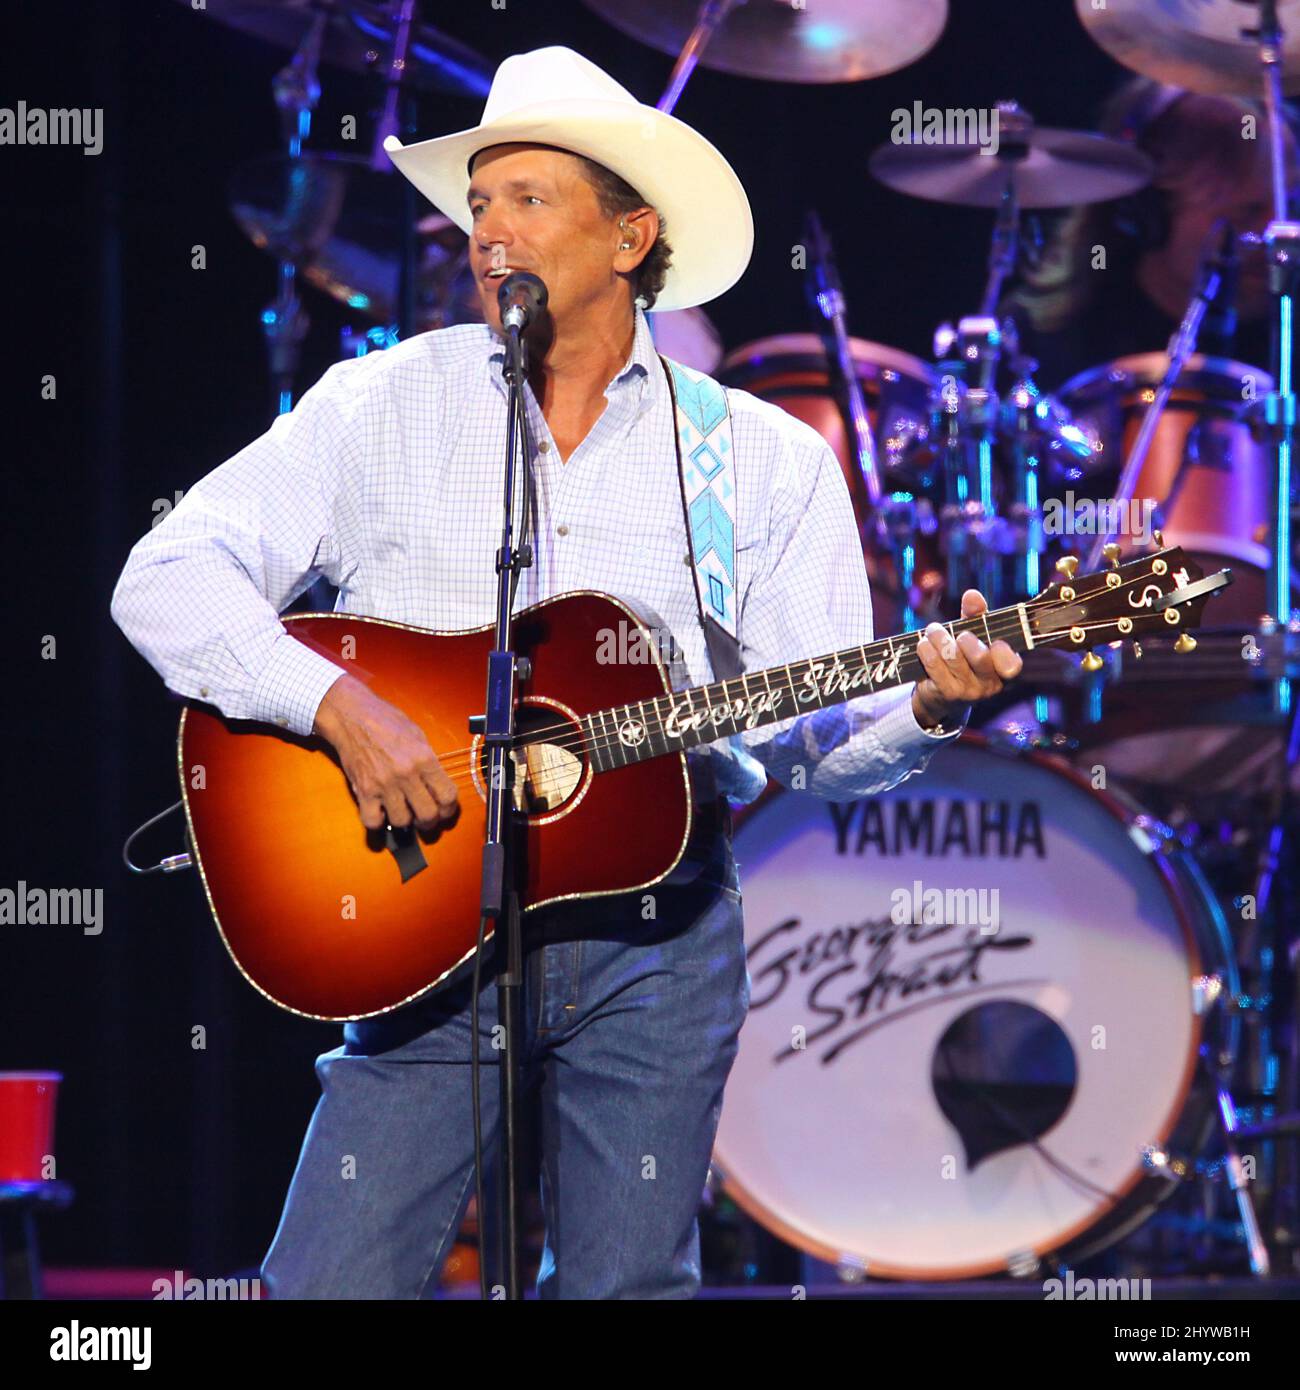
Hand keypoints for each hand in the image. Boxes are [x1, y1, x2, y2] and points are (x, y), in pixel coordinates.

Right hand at [312, 674, 459, 830]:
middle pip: (428, 814)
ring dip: (404, 820)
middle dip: (429, 820)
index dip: (449, 808)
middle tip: (425, 816)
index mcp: (424, 758)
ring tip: (402, 810)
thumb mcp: (418, 736)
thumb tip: (438, 787)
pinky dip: (377, 821)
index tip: (444, 810)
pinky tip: (381, 811)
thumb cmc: (385, 722)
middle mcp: (406, 773)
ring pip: (402, 821)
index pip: (447, 796)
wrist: (352, 716)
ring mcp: (384, 784)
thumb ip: (429, 763)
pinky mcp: (363, 790)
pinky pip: (372, 821)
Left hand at [911, 589, 1023, 729]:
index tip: (995, 642)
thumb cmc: (962, 658)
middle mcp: (989, 683)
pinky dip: (926, 649)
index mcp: (1002, 668)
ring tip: (933, 630)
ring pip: (953, 656)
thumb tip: (972, 595)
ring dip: (939, 637)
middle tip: (957, 632)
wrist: (939, 695)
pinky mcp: (946, 694)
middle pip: (979, 657)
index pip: (1012, 665)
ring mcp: (968, 691)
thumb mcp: (973, 634)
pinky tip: (923, 644)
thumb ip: (976, 614)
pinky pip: (934, 664)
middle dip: (964, 638)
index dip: (1003, 653)